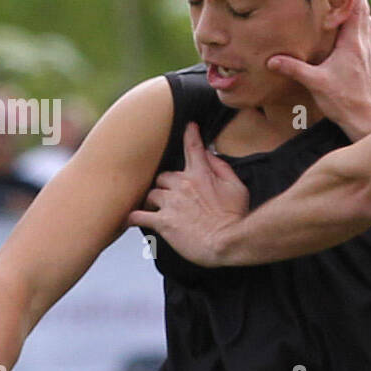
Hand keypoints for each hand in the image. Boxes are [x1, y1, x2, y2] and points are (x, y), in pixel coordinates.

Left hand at [128, 122, 249, 266]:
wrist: (226, 242)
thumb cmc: (234, 218)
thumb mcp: (237, 188)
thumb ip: (222, 168)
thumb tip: (211, 155)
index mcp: (200, 175)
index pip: (193, 148)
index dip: (190, 135)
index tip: (189, 127)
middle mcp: (182, 185)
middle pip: (164, 175)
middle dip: (168, 184)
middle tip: (175, 195)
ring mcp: (170, 203)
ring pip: (152, 194)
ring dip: (155, 201)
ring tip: (159, 209)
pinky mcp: (162, 222)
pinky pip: (139, 216)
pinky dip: (134, 217)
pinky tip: (132, 220)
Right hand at [266, 0, 370, 140]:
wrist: (361, 116)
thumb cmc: (341, 99)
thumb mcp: (314, 82)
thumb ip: (293, 68)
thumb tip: (272, 60)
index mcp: (352, 43)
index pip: (356, 9)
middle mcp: (364, 44)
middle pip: (364, 11)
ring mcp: (370, 52)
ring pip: (369, 22)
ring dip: (362, 9)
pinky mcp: (370, 60)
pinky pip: (370, 35)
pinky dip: (365, 24)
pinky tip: (359, 25)